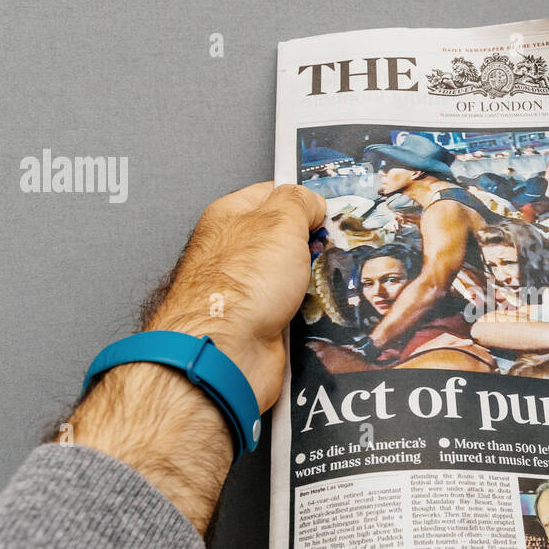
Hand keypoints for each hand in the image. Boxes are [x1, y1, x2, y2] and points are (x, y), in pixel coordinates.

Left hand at [69, 183, 326, 535]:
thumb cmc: (234, 290)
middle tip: (322, 250)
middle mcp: (234, 254)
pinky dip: (308, 313)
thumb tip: (312, 200)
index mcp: (231, 218)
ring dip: (311, 283)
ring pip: (294, 278)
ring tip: (314, 284)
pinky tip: (309, 312)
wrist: (225, 353)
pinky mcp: (259, 324)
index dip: (302, 200)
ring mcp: (246, 291)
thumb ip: (298, 202)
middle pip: (286, 239)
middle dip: (311, 246)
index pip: (272, 195)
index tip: (324, 210)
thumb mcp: (280, 222)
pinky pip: (295, 312)